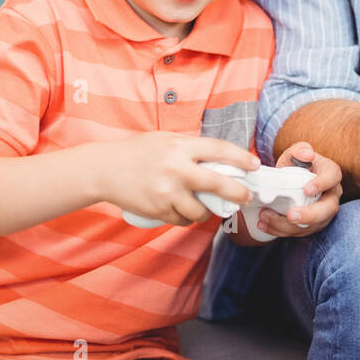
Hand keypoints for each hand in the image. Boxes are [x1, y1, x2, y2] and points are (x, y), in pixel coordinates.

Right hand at [100, 132, 259, 226]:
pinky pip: (182, 220)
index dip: (241, 159)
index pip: (219, 150)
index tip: (254, 166)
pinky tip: (179, 209)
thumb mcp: (165, 140)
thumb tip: (220, 158)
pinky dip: (185, 217)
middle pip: (218, 184)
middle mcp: (177, 169)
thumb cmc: (137, 152)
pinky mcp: (159, 210)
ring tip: (202, 206)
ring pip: (201, 210)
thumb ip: (190, 147)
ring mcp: (168, 192)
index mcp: (180, 147)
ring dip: (206, 211)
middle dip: (238, 193)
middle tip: (246, 197)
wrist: (104, 170)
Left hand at [252, 141, 342, 237]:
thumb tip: (306, 154)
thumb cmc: (296, 166)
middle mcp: (331, 195)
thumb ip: (299, 150)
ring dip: (287, 225)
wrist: (290, 182)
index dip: (322, 184)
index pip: (332, 177)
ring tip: (265, 217)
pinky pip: (298, 232)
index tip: (306, 189)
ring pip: (312, 225)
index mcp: (330, 173)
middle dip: (309, 215)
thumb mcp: (295, 154)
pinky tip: (264, 224)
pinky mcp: (311, 226)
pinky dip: (279, 230)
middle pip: (328, 209)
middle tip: (291, 216)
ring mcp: (323, 213)